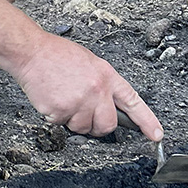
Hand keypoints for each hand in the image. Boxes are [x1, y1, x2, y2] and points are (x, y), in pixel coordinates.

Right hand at [11, 33, 163, 141]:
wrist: (31, 52)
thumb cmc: (57, 54)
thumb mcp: (90, 63)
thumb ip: (103, 84)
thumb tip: (109, 106)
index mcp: (107, 76)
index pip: (133, 102)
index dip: (146, 121)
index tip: (156, 135)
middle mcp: (97, 91)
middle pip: (107, 125)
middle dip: (98, 126)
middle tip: (85, 114)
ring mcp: (79, 102)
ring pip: (83, 128)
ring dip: (73, 120)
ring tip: (64, 98)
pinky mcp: (61, 111)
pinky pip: (62, 125)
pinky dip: (56, 116)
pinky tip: (52, 99)